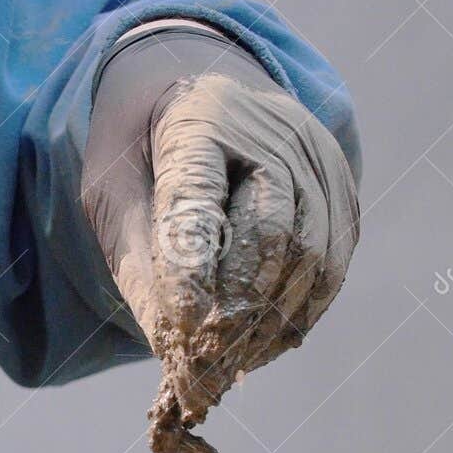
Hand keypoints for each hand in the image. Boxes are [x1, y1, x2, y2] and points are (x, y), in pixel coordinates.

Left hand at [82, 26, 358, 452]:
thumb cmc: (141, 150)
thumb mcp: (110, 192)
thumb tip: (170, 347)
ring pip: (310, 257)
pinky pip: (333, 263)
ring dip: (270, 325)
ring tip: (228, 369)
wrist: (195, 82)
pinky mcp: (341, 185)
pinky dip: (299, 315)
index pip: (201, 202)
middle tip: (205, 370)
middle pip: (270, 234)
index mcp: (199, 116)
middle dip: (238, 314)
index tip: (179, 339)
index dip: (193, 277)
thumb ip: (136, 261)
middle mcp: (271, 127)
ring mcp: (316, 155)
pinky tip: (262, 347)